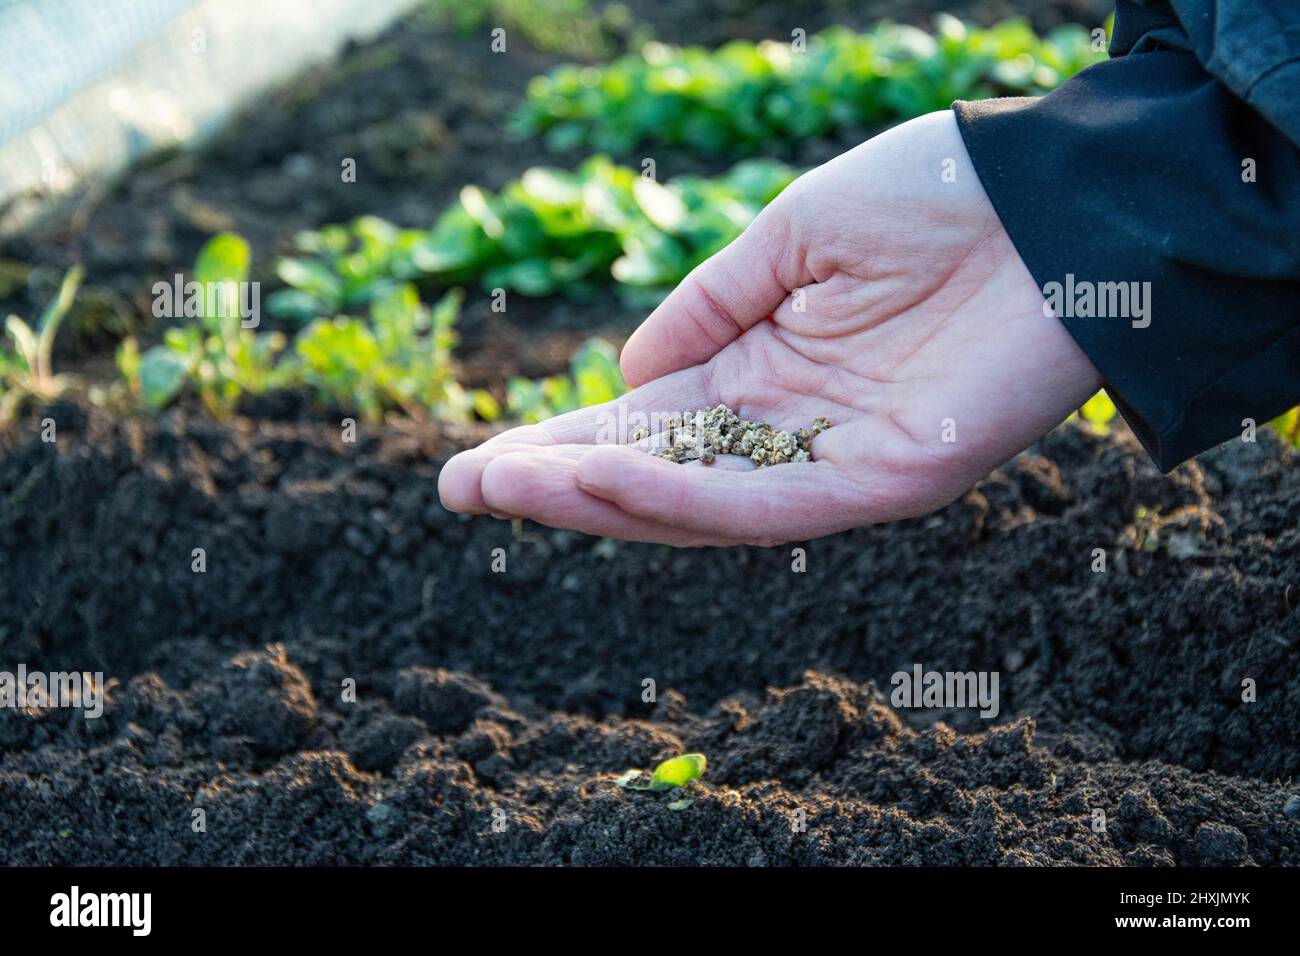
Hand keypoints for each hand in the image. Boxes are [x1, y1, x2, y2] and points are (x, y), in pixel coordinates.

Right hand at [438, 110, 1100, 545]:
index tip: (484, 460)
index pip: (650, 423)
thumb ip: (710, 307)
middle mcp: (792, 427)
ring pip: (700, 506)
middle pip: (660, 477)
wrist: (1058, 195)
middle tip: (460, 491)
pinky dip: (682, 498)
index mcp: (769, 366)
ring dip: (599, 501)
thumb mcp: (791, 236)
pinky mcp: (887, 485)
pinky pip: (768, 506)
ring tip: (504, 489)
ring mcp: (838, 463)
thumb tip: (624, 374)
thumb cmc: (934, 196)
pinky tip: (602, 480)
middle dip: (559, 487)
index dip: (567, 442)